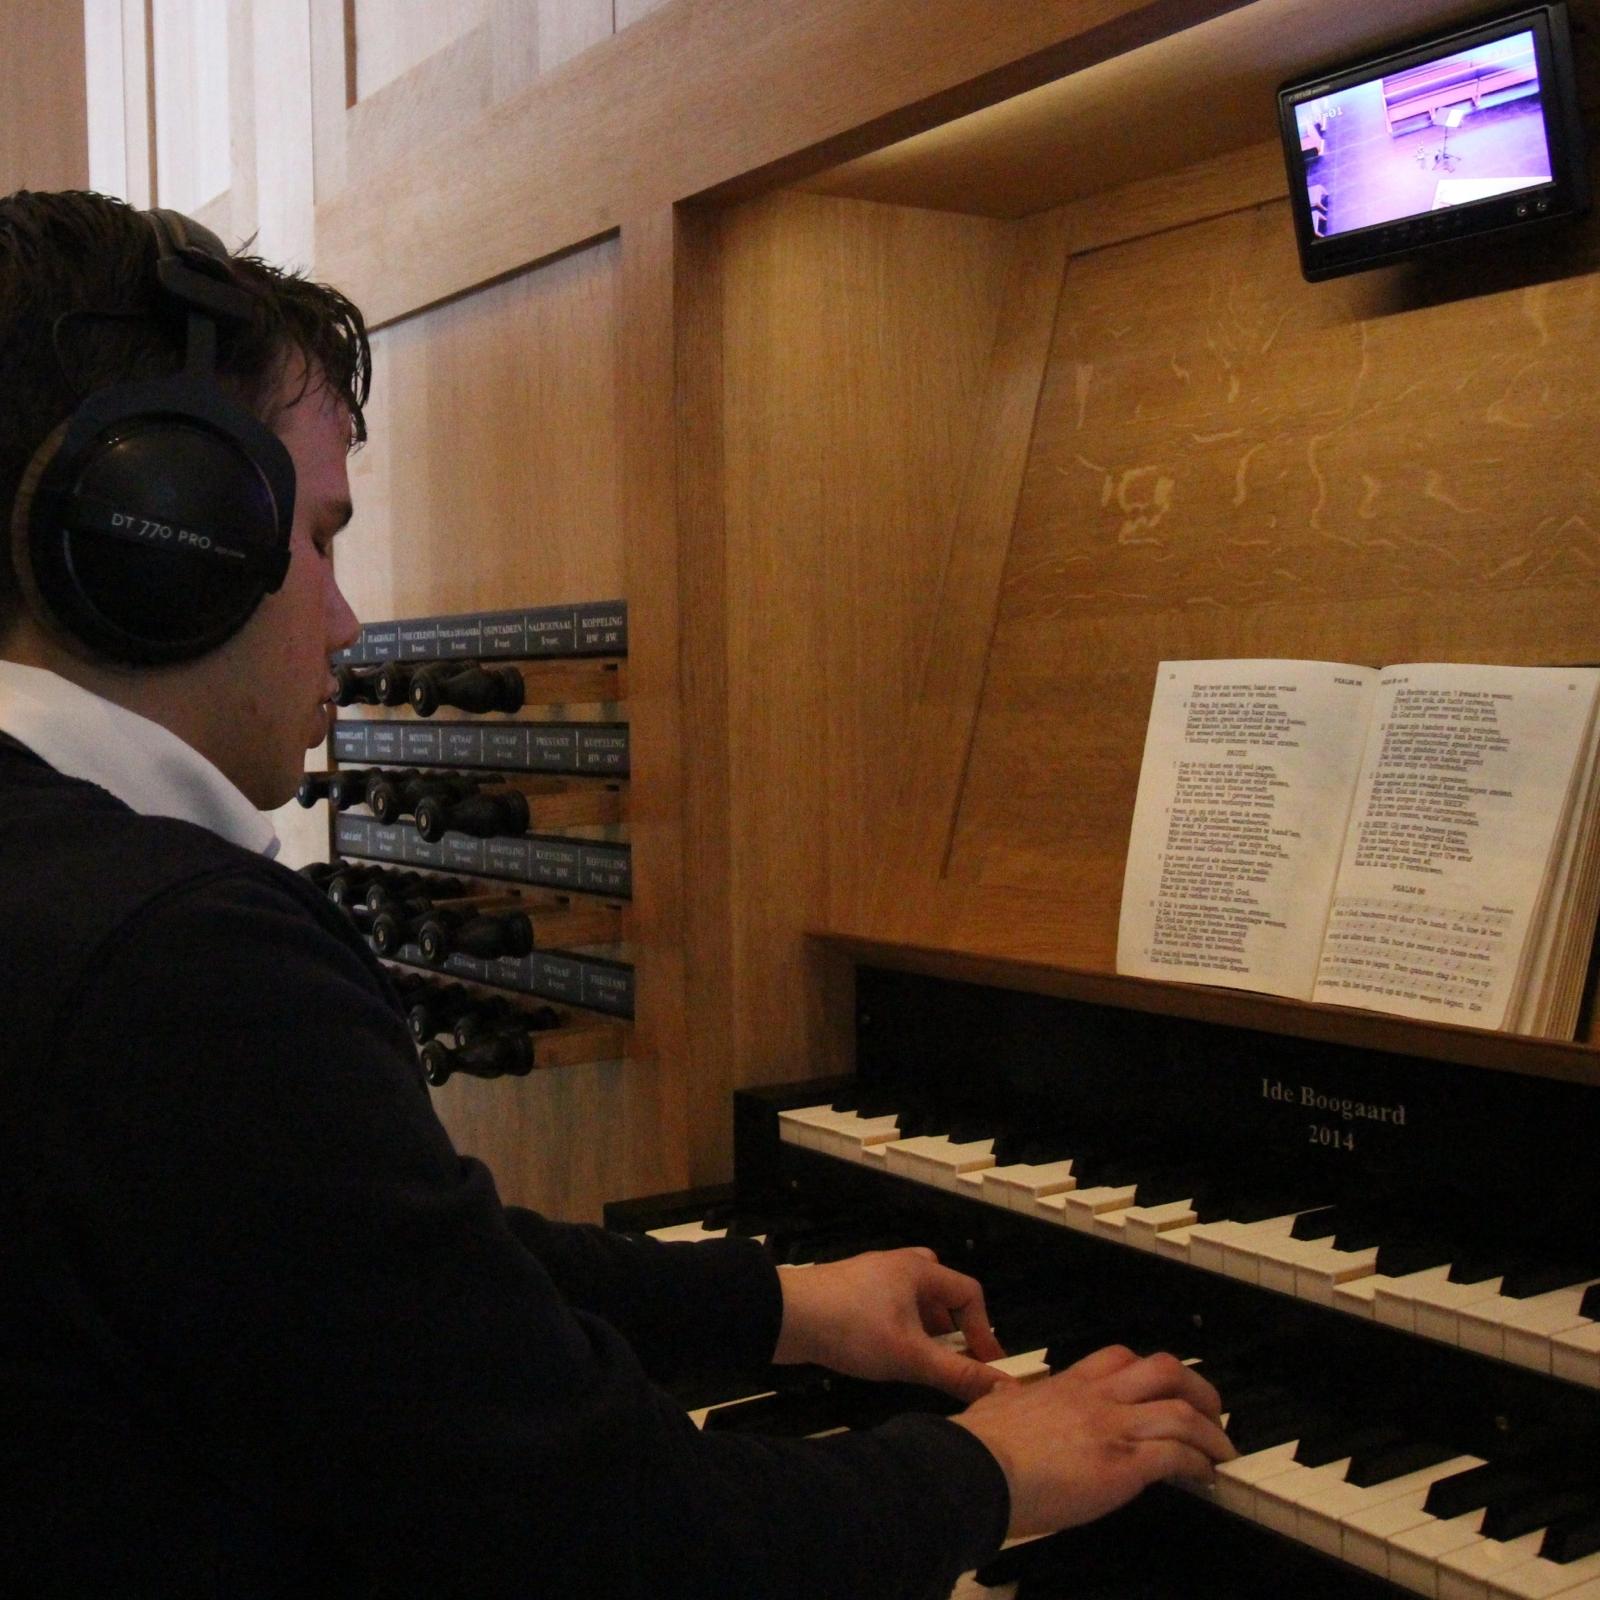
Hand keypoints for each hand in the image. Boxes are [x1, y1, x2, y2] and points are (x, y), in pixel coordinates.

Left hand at [773, 1247, 1006, 1402]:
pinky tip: (887, 1354)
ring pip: (912, 1299)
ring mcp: (870, 1277)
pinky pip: (888, 1306)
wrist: (785, 1317)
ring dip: (925, 1328)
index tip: (984, 1366)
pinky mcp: (848, 1293)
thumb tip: (1004, 1387)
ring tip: (922, 1360)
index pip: (969, 1292)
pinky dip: (899, 1328)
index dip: (982, 1330)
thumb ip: (958, 1374)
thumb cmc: (852, 1329)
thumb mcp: (910, 1356)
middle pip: (941, 1290)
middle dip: (954, 1325)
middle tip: (953, 1356)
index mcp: (918, 1271)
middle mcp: (897, 1266)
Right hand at [951, 1344, 1235, 1538]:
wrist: (976, 1470)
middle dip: (1197, 1389)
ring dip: (1211, 1430)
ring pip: (1181, 1410)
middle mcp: (1095, 1398)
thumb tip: (999, 1400)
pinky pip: (1178, 1455)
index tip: (1164, 1389)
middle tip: (1211, 1410)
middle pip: (1164, 1370)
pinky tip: (1207, 1475)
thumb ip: (1008, 1401)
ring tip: (1221, 1449)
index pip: (1120, 1359)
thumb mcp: (995, 1407)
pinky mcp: (1122, 1464)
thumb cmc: (978, 1448)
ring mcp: (1111, 1427)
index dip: (1151, 1372)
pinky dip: (1201, 1463)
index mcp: (1067, 1385)